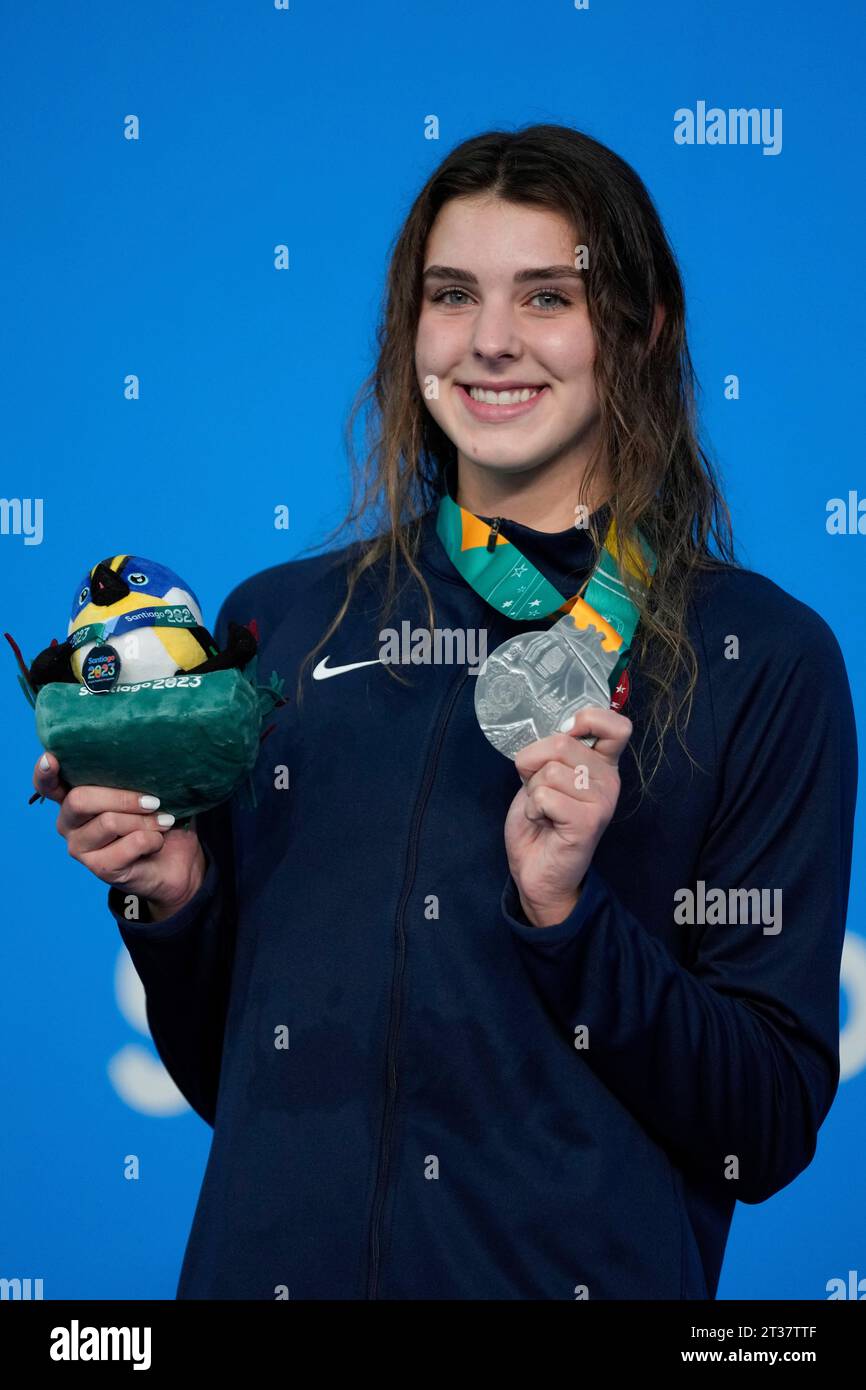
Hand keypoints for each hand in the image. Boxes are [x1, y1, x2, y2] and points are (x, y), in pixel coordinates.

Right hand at [33, 751, 205, 921]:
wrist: (173, 861)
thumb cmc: (155, 818)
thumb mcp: (142, 792)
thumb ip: (129, 777)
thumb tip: (136, 758)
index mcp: (74, 798)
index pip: (47, 784)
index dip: (44, 772)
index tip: (50, 759)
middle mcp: (68, 823)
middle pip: (80, 800)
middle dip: (122, 797)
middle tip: (153, 801)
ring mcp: (80, 848)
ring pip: (109, 822)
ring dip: (145, 820)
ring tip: (163, 821)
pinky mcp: (100, 868)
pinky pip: (131, 844)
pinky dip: (153, 839)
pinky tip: (157, 841)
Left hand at [504, 706, 632, 927]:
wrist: (537, 871)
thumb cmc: (541, 820)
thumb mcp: (544, 773)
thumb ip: (555, 750)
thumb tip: (557, 729)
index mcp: (602, 763)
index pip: (617, 724)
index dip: (588, 718)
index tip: (566, 735)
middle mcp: (610, 780)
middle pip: (563, 742)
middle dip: (534, 763)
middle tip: (540, 790)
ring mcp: (602, 801)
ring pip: (550, 771)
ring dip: (533, 791)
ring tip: (544, 810)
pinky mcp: (589, 822)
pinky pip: (546, 795)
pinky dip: (534, 809)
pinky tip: (544, 822)